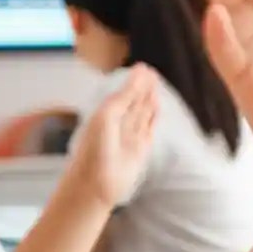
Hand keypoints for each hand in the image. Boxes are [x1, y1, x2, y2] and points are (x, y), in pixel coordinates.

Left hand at [68, 64, 158, 206]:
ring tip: (155, 86)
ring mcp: (130, 136)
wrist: (95, 184)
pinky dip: (154, 117)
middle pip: (133, 101)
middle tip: (152, 72)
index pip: (124, 92)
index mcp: (106, 113)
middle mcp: (118, 123)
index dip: (134, 80)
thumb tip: (141, 72)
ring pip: (142, 113)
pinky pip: (149, 127)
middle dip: (142, 87)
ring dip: (148, 99)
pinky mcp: (141, 148)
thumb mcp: (108, 114)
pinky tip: (157, 107)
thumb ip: (126, 95)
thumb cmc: (96, 149)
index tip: (143, 67)